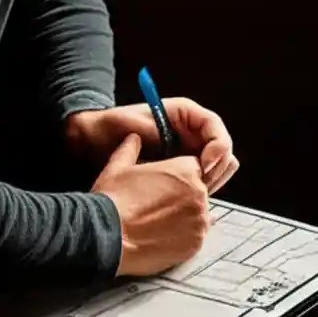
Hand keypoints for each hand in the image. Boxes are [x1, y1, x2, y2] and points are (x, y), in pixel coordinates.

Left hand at [67, 98, 238, 193]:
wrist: (94, 140)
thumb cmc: (111, 126)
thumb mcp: (131, 124)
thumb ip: (155, 132)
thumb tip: (177, 144)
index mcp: (186, 115)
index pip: (215, 128)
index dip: (218, 147)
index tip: (205, 164)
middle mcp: (193, 133)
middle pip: (223, 151)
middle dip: (216, 168)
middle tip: (201, 184)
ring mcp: (191, 153)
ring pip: (218, 169)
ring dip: (211, 181)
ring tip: (190, 193)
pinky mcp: (184, 171)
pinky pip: (203, 182)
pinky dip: (200, 191)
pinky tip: (185, 200)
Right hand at [91, 134, 210, 276]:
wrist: (106, 238)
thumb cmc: (112, 201)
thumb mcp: (117, 168)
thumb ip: (130, 150)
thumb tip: (133, 139)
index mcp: (186, 170)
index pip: (196, 168)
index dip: (179, 177)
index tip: (165, 186)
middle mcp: (199, 194)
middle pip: (200, 192)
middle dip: (184, 197)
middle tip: (160, 206)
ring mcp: (200, 220)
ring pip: (200, 215)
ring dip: (186, 217)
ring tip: (159, 223)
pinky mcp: (196, 243)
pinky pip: (196, 237)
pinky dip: (184, 237)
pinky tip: (164, 236)